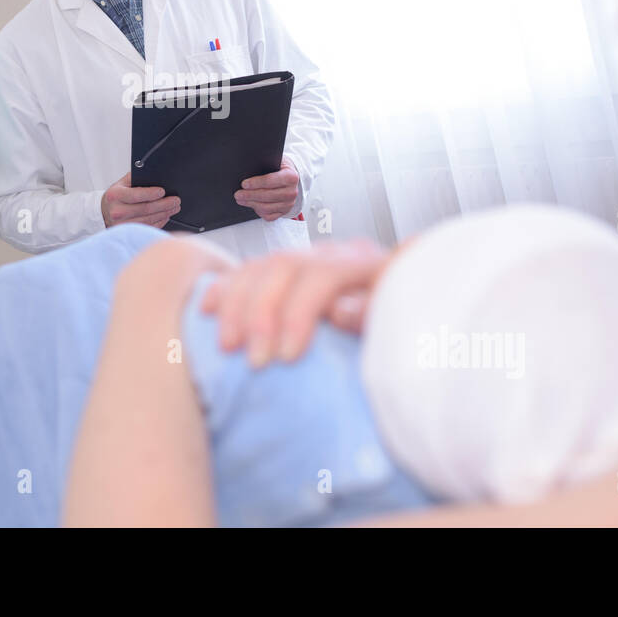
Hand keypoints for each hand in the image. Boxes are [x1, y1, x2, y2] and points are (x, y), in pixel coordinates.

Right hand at [101, 170, 181, 228]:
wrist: (105, 212)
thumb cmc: (116, 196)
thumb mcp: (121, 183)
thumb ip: (135, 178)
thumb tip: (152, 173)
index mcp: (115, 195)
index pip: (137, 195)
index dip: (152, 194)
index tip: (163, 191)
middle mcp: (117, 211)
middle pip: (146, 209)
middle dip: (165, 204)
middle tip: (176, 200)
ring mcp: (122, 224)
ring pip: (150, 219)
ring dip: (165, 213)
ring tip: (174, 207)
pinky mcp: (128, 232)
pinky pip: (148, 227)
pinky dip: (160, 221)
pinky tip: (166, 215)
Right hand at [200, 238, 408, 367]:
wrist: (411, 321)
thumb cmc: (405, 334)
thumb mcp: (401, 327)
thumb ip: (375, 316)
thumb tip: (341, 311)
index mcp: (368, 265)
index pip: (323, 275)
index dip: (300, 313)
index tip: (288, 357)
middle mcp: (335, 255)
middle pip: (285, 268)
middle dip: (262, 314)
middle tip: (254, 361)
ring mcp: (308, 260)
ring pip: (261, 266)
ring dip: (236, 305)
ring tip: (227, 347)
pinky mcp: (286, 273)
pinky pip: (246, 270)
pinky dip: (223, 289)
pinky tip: (206, 310)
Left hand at [234, 156, 299, 221]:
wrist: (291, 178)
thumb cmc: (280, 168)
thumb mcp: (275, 161)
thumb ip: (264, 164)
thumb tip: (247, 170)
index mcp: (291, 177)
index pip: (270, 181)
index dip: (255, 183)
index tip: (244, 184)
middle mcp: (292, 192)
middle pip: (267, 196)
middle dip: (250, 195)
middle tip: (238, 194)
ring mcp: (289, 204)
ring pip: (266, 207)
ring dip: (251, 204)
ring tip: (241, 199)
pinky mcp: (284, 212)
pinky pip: (269, 216)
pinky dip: (258, 211)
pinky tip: (252, 205)